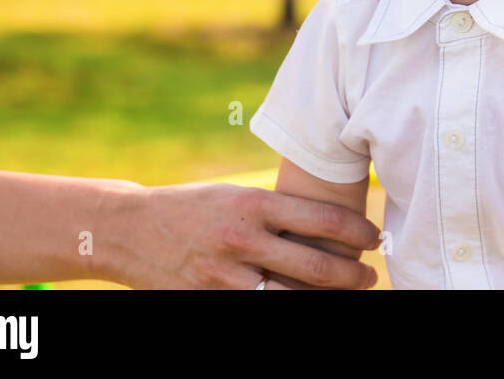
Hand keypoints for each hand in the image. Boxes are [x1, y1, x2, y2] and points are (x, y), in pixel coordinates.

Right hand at [100, 182, 382, 288]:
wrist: (130, 229)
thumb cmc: (195, 207)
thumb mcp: (237, 196)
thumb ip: (277, 212)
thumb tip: (330, 225)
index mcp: (253, 203)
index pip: (323, 219)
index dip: (357, 231)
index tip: (374, 236)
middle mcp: (242, 238)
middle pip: (314, 265)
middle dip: (351, 274)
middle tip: (369, 276)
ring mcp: (223, 275)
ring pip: (290, 297)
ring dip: (326, 297)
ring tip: (347, 293)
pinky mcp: (207, 299)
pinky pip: (256, 308)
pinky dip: (285, 307)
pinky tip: (304, 302)